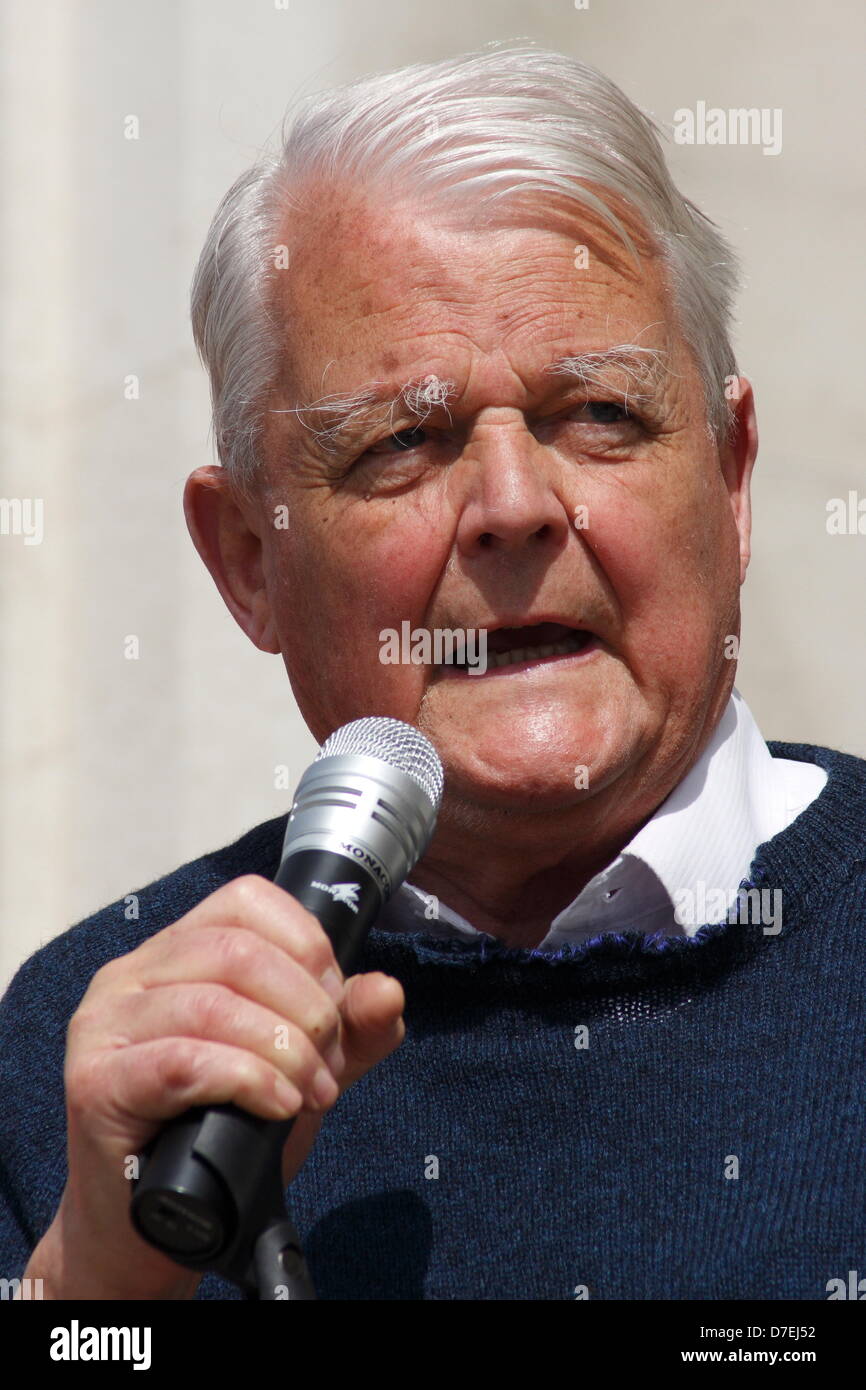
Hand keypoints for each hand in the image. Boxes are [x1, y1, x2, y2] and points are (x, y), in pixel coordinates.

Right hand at [25, 874, 404, 1298]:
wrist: (152, 1230)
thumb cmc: (219, 1137)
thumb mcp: (300, 1069)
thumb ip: (350, 1029)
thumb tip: (388, 990)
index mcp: (174, 951)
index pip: (247, 901)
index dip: (307, 946)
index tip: (334, 1004)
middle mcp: (131, 974)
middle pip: (238, 951)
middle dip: (306, 1007)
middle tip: (328, 1064)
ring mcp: (105, 1025)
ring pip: (213, 1005)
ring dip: (284, 1050)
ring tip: (309, 1091)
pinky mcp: (97, 1082)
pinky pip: (184, 1061)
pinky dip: (248, 1079)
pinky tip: (277, 1105)